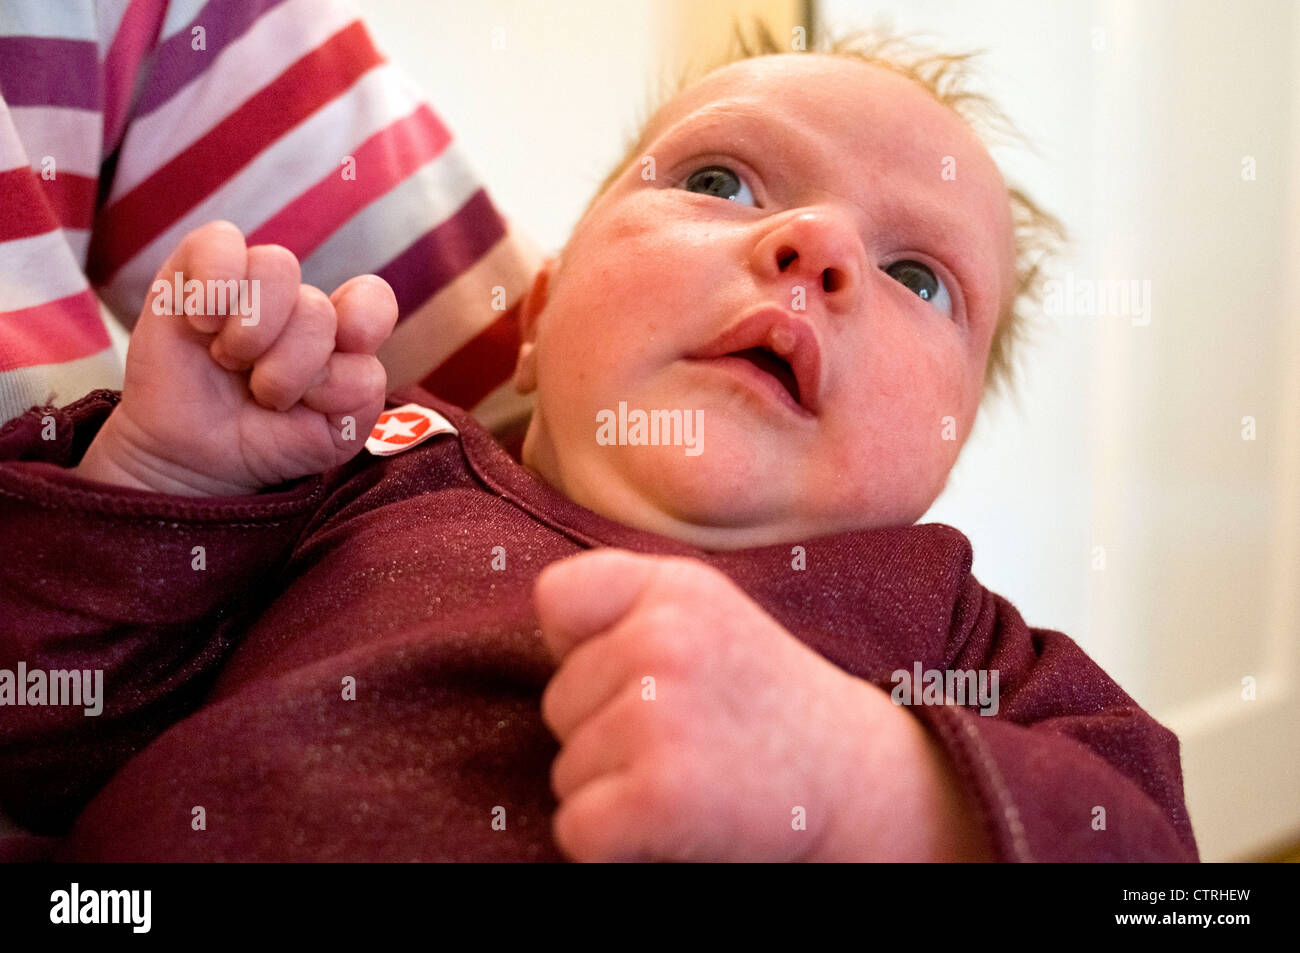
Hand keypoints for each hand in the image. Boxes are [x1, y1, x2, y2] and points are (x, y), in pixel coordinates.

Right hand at [76, 221, 396, 494]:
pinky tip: (201, 325)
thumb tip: (347, 356)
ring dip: (252, 334)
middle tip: (261, 395)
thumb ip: (360, 395)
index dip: (364, 323)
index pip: (372, 300)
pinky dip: (214, 286)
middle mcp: (298, 303)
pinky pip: (219, 242)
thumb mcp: (332, 436)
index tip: (334, 366)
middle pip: (317, 309)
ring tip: (229, 363)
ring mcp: (248, 283)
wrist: (193, 462)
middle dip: (288, 370)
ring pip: (278, 268)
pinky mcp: (193, 270)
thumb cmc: (266, 442)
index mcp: (340, 335)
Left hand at [536, 548, 968, 861]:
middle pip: (557, 700)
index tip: (647, 672)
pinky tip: (679, 817)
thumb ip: (624, 606)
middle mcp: (665, 639)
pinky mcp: (659, 795)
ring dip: (615, 788)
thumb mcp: (704, 615)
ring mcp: (662, 716)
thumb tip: (544, 639)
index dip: (584, 648)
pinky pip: (577, 827)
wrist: (853, 779)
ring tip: (694, 772)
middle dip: (604, 731)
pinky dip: (615, 842)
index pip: (557, 597)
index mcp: (674, 587)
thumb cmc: (761, 700)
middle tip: (691, 735)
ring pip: (567, 769)